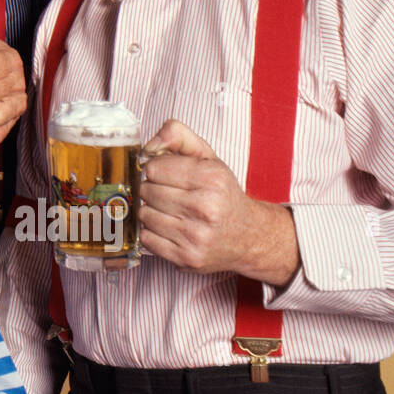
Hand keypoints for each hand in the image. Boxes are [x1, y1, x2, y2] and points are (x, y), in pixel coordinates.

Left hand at [139, 119, 299, 285]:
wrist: (249, 236)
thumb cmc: (223, 194)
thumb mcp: (207, 157)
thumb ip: (178, 136)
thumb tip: (148, 145)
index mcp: (211, 179)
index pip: (153, 168)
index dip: (155, 169)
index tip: (166, 174)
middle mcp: (205, 208)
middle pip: (147, 191)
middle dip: (153, 189)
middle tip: (170, 193)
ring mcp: (196, 236)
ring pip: (144, 214)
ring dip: (152, 211)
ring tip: (171, 211)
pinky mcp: (187, 257)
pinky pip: (146, 238)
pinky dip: (153, 232)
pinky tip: (170, 228)